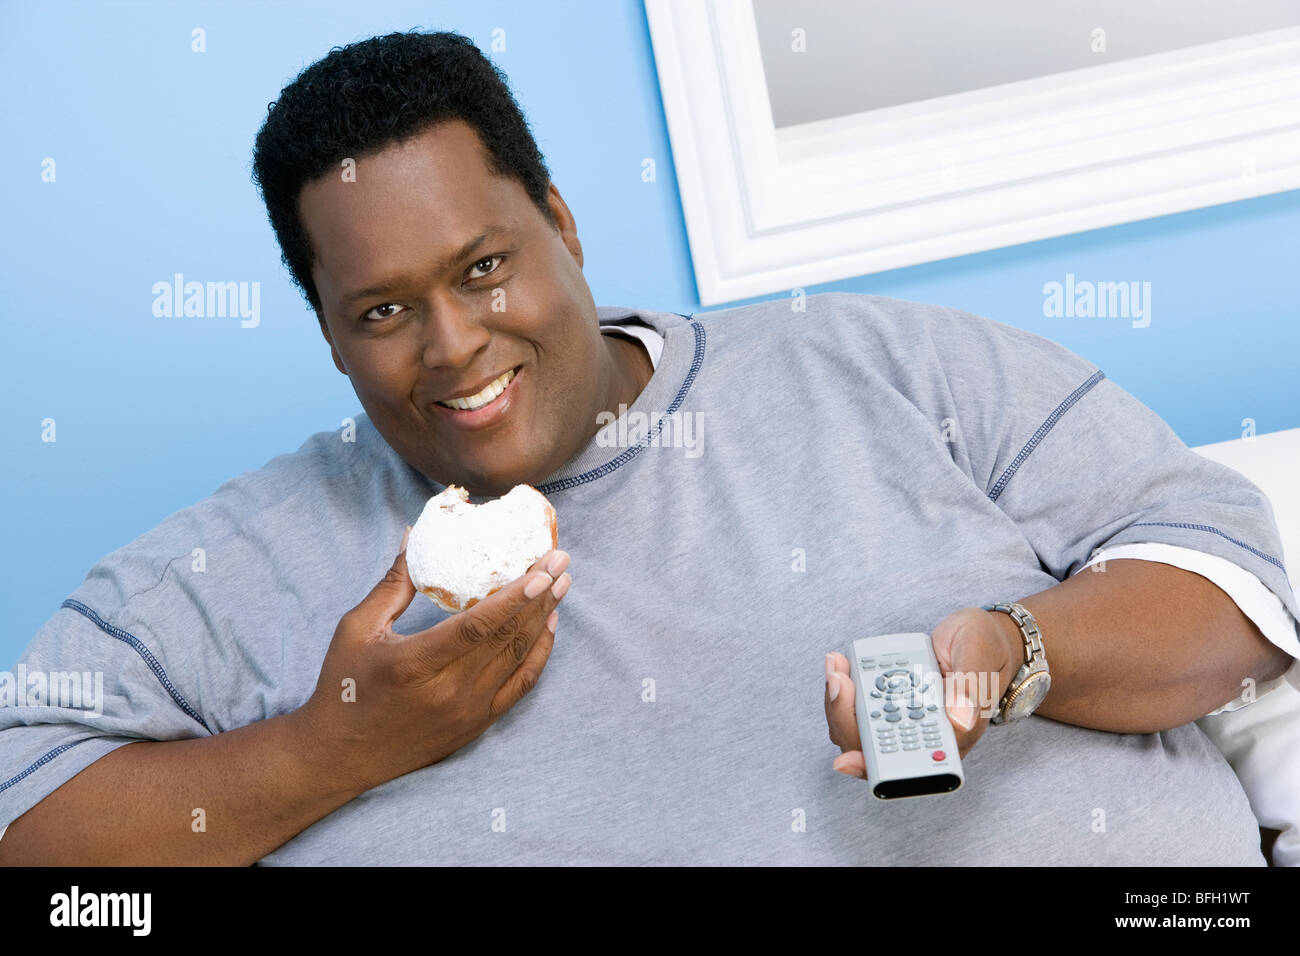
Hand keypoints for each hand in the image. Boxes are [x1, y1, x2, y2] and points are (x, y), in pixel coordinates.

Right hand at [294, 527, 571, 793]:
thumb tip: (415, 536)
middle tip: (561, 562)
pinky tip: (547, 626)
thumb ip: (393, 584)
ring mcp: (467, 711)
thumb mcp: (357, 629)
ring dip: (543, 619)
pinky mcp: (476, 725)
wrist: (342, 756)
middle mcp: (449, 691)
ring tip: (561, 586)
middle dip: (540, 596)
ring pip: (519, 658)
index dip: (515, 596)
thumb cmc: (344, 687)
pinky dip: (539, 655)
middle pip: (507, 637)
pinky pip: (520, 686)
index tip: (543, 569)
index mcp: (416, 664)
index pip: (479, 626)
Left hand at [823, 608, 1021, 779]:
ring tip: (836, 665)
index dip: (872, 769)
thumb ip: (969, 688)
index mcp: (950, 739)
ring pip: (859, 726)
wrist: (983, 636)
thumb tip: (957, 719)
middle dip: (844, 717)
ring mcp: (904, 718)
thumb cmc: (986, 650)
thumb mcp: (979, 659)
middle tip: (838, 679)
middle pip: (871, 747)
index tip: (845, 760)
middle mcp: (922, 735)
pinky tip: (840, 664)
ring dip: (839, 701)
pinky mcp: (892, 701)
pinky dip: (845, 687)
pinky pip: (859, 704)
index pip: (906, 768)